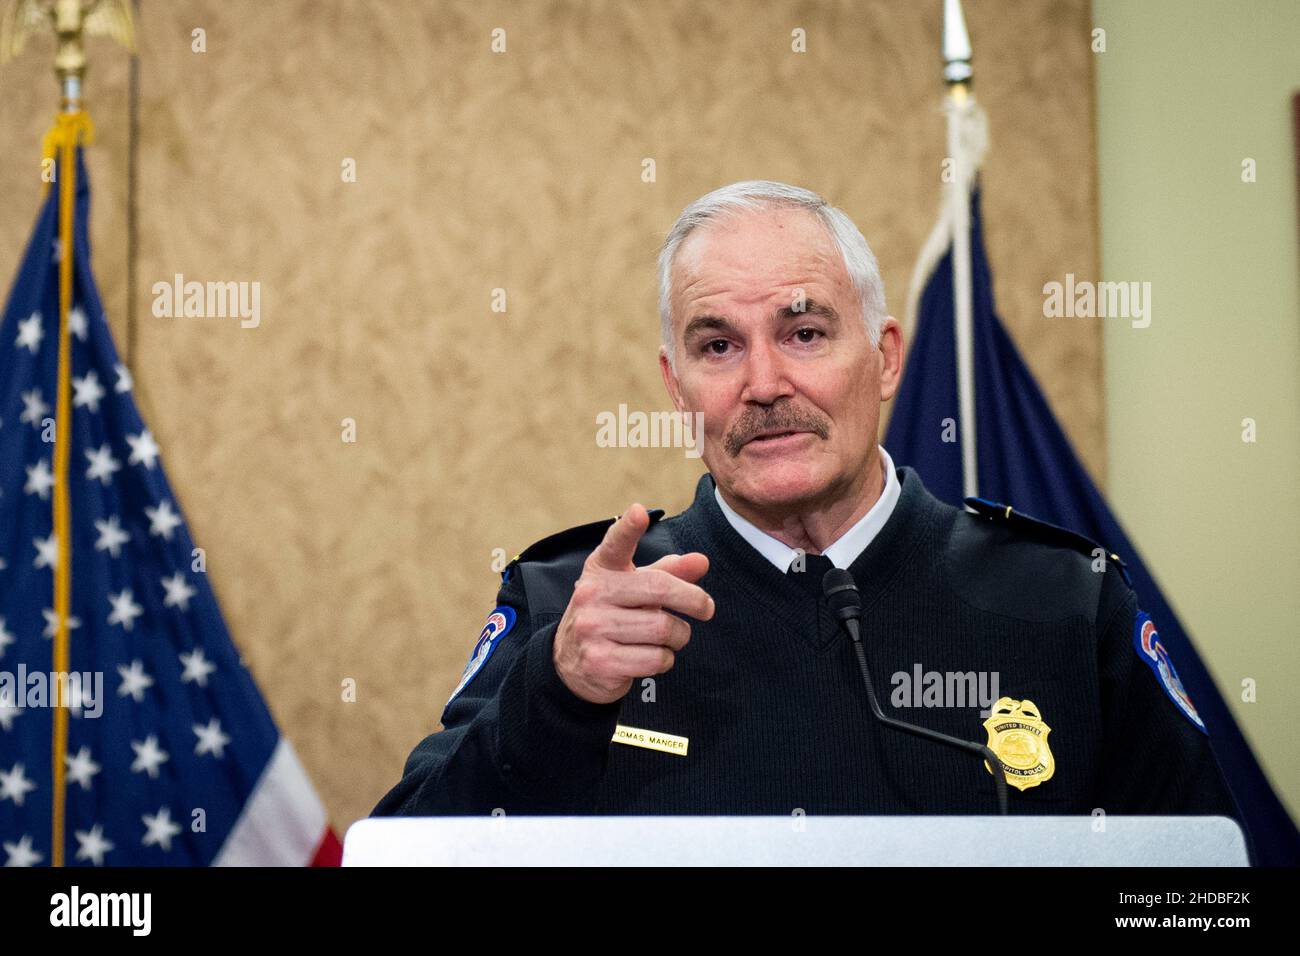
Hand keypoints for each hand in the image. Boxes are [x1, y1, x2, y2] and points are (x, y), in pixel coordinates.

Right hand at [552, 503, 714, 704]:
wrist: (570, 662)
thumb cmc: (613, 614)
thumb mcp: (633, 588)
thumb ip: (667, 572)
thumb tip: (701, 561)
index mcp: (602, 569)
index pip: (615, 545)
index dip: (628, 528)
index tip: (639, 512)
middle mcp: (592, 594)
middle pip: (660, 590)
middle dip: (694, 601)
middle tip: (706, 609)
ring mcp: (593, 628)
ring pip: (664, 629)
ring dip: (679, 636)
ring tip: (670, 637)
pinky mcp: (600, 661)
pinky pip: (656, 659)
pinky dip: (666, 659)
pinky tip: (652, 655)